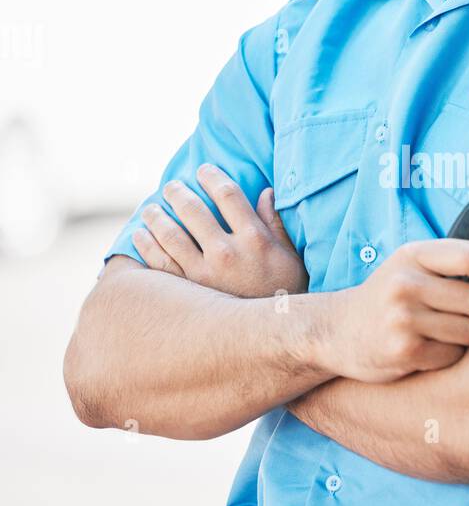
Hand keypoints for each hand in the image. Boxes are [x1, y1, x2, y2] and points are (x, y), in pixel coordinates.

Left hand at [131, 163, 308, 298]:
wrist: (275, 336)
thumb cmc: (287, 292)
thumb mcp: (290, 255)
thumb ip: (275, 223)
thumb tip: (266, 192)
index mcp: (255, 238)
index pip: (228, 194)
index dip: (212, 176)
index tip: (203, 170)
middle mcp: (227, 252)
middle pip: (193, 209)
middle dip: (178, 192)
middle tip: (171, 186)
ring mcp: (204, 274)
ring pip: (169, 234)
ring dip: (156, 216)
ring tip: (150, 209)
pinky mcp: (188, 293)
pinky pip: (159, 263)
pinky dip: (146, 245)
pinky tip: (141, 235)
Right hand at [325, 238, 468, 382]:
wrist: (337, 332)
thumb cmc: (385, 298)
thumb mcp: (408, 267)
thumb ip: (448, 265)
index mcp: (412, 256)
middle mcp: (406, 284)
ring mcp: (403, 319)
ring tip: (456, 333)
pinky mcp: (404, 352)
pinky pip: (454, 355)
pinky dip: (453, 355)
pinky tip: (435, 349)